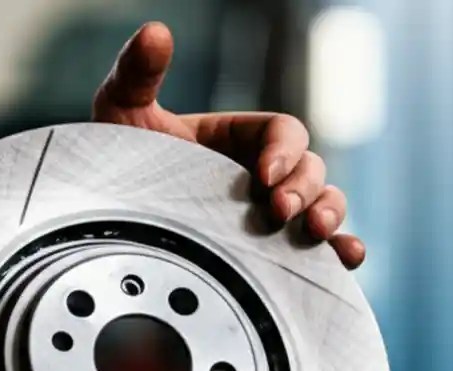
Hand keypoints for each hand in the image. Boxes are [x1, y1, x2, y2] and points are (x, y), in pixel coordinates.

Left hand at [92, 22, 364, 269]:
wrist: (106, 228)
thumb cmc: (118, 168)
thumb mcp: (122, 115)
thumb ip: (138, 73)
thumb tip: (156, 32)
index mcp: (238, 141)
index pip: (284, 132)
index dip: (284, 148)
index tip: (263, 172)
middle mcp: (263, 178)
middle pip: (312, 169)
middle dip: (305, 188)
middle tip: (281, 209)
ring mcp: (273, 218)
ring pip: (325, 205)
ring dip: (330, 214)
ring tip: (317, 232)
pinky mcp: (276, 257)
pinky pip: (323, 251)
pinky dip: (343, 251)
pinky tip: (347, 256)